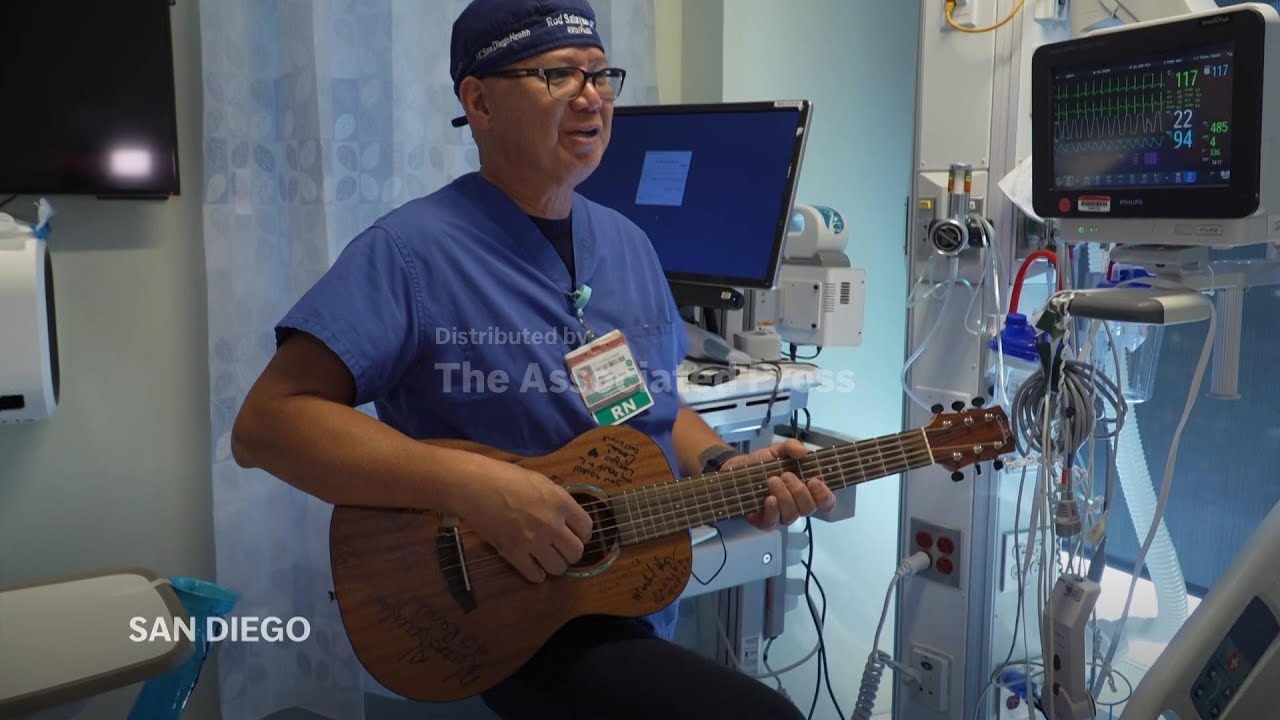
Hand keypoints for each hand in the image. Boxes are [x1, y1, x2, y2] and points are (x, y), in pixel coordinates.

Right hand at [455, 460, 592, 582]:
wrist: (474, 486)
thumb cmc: (505, 477)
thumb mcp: (540, 481)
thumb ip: (556, 500)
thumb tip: (566, 516)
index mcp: (560, 502)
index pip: (587, 528)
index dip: (583, 534)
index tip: (576, 535)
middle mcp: (552, 524)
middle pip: (576, 552)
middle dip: (571, 552)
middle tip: (562, 549)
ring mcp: (533, 541)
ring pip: (559, 567)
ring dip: (555, 565)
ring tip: (548, 559)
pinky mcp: (514, 553)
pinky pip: (534, 575)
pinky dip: (537, 575)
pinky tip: (534, 569)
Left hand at [724, 439, 836, 530]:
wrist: (735, 468)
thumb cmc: (761, 463)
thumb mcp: (777, 451)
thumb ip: (791, 447)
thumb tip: (803, 452)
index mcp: (805, 491)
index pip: (826, 502)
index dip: (824, 495)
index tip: (814, 480)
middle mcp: (796, 506)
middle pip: (809, 509)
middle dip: (799, 490)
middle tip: (785, 475)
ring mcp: (780, 515)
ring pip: (792, 515)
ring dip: (784, 496)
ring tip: (772, 480)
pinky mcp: (763, 521)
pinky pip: (773, 522)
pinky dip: (773, 510)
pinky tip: (769, 498)